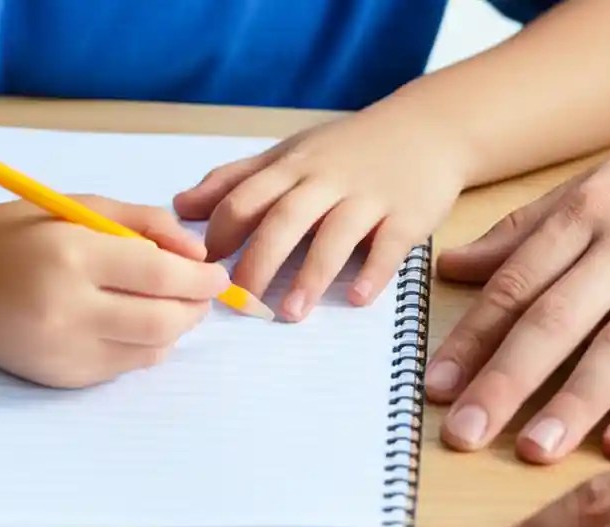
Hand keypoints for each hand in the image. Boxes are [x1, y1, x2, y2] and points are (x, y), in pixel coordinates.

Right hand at [0, 195, 231, 387]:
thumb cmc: (14, 233)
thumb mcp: (78, 207)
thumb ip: (144, 224)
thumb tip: (197, 254)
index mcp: (71, 256)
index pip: (161, 277)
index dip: (201, 279)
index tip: (216, 273)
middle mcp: (66, 309)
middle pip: (164, 322)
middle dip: (195, 308)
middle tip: (201, 293)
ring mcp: (61, 351)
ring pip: (150, 351)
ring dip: (172, 329)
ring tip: (163, 304)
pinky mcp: (59, 377)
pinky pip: (123, 367)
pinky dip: (141, 346)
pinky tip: (127, 322)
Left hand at [172, 104, 464, 321]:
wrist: (428, 128)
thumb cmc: (348, 149)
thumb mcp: (290, 154)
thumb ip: (236, 181)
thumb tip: (181, 206)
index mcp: (293, 166)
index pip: (247, 198)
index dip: (222, 233)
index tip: (201, 269)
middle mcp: (328, 180)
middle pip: (285, 219)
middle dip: (259, 261)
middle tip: (241, 301)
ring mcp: (369, 196)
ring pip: (335, 235)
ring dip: (311, 276)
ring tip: (290, 314)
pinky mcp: (408, 214)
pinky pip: (389, 246)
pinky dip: (373, 272)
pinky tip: (357, 299)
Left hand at [424, 130, 609, 461]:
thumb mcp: (595, 189)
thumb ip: (523, 232)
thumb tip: (450, 265)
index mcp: (586, 214)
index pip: (517, 284)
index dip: (472, 338)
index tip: (436, 387)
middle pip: (556, 320)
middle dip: (505, 380)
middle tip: (464, 433)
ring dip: (575, 402)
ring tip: (534, 450)